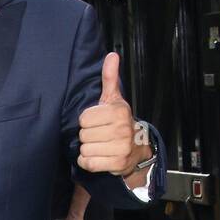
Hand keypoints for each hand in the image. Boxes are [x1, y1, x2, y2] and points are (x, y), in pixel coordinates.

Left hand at [77, 53, 142, 176]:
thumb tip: (112, 55)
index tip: (97, 122)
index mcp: (119, 111)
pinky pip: (89, 163)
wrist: (136, 148)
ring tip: (100, 146)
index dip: (86, 122)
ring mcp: (121, 147)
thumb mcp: (114, 99)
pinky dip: (88, 162)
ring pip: (85, 150)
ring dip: (87, 150)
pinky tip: (98, 157)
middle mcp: (122, 129)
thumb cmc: (119, 122)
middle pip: (83, 135)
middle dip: (87, 136)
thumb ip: (109, 78)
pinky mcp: (117, 164)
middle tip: (99, 135)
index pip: (83, 119)